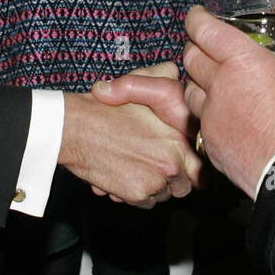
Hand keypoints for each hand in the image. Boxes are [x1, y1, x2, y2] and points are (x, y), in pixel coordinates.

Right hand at [59, 62, 199, 206]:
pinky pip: (146, 203)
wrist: (74, 129)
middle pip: (184, 185)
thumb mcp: (137, 84)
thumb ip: (161, 77)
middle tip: (151, 166)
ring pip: (164, 195)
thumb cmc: (105, 109)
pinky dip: (135, 195)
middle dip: (170, 179)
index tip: (178, 162)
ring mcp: (156, 180)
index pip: (200, 167)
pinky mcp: (138, 193)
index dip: (190, 166)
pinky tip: (122, 176)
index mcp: (178, 138)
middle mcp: (173, 162)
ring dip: (152, 186)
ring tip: (134, 167)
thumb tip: (172, 71)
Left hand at [180, 5, 274, 197]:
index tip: (198, 16)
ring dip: (197, 81)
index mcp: (242, 60)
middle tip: (205, 45)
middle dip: (195, 47)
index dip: (197, 19)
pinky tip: (223, 115)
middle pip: (191, 56)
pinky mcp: (210, 142)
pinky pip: (200, 122)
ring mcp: (211, 115)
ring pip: (189, 90)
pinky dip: (207, 114)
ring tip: (212, 81)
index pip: (204, 30)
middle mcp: (219, 84)